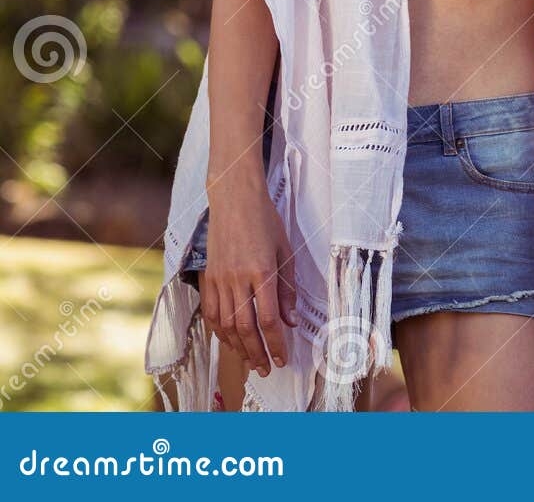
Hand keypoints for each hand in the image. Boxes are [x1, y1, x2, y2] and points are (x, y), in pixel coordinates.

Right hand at [199, 185, 298, 377]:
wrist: (235, 199)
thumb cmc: (266, 222)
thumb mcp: (286, 251)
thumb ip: (288, 288)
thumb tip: (290, 320)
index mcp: (262, 272)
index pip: (268, 320)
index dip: (276, 343)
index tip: (282, 358)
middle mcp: (238, 279)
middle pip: (245, 328)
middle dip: (257, 353)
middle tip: (266, 369)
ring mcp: (220, 279)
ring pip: (226, 324)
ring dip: (238, 347)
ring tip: (250, 361)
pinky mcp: (208, 277)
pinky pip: (211, 312)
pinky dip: (220, 331)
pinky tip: (229, 341)